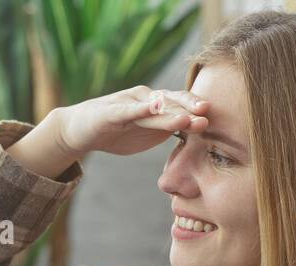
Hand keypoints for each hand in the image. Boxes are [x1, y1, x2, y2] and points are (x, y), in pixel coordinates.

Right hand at [53, 86, 210, 158]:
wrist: (80, 130)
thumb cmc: (117, 132)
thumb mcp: (147, 134)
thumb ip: (170, 131)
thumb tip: (199, 137)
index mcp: (157, 105)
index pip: (181, 105)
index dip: (197, 109)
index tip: (215, 117)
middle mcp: (145, 98)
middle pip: (171, 102)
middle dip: (189, 108)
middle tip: (207, 113)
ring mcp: (128, 103)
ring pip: (153, 107)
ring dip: (170, 111)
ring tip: (186, 117)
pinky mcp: (111, 112)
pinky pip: (128, 110)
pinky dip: (141, 108)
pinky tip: (153, 106)